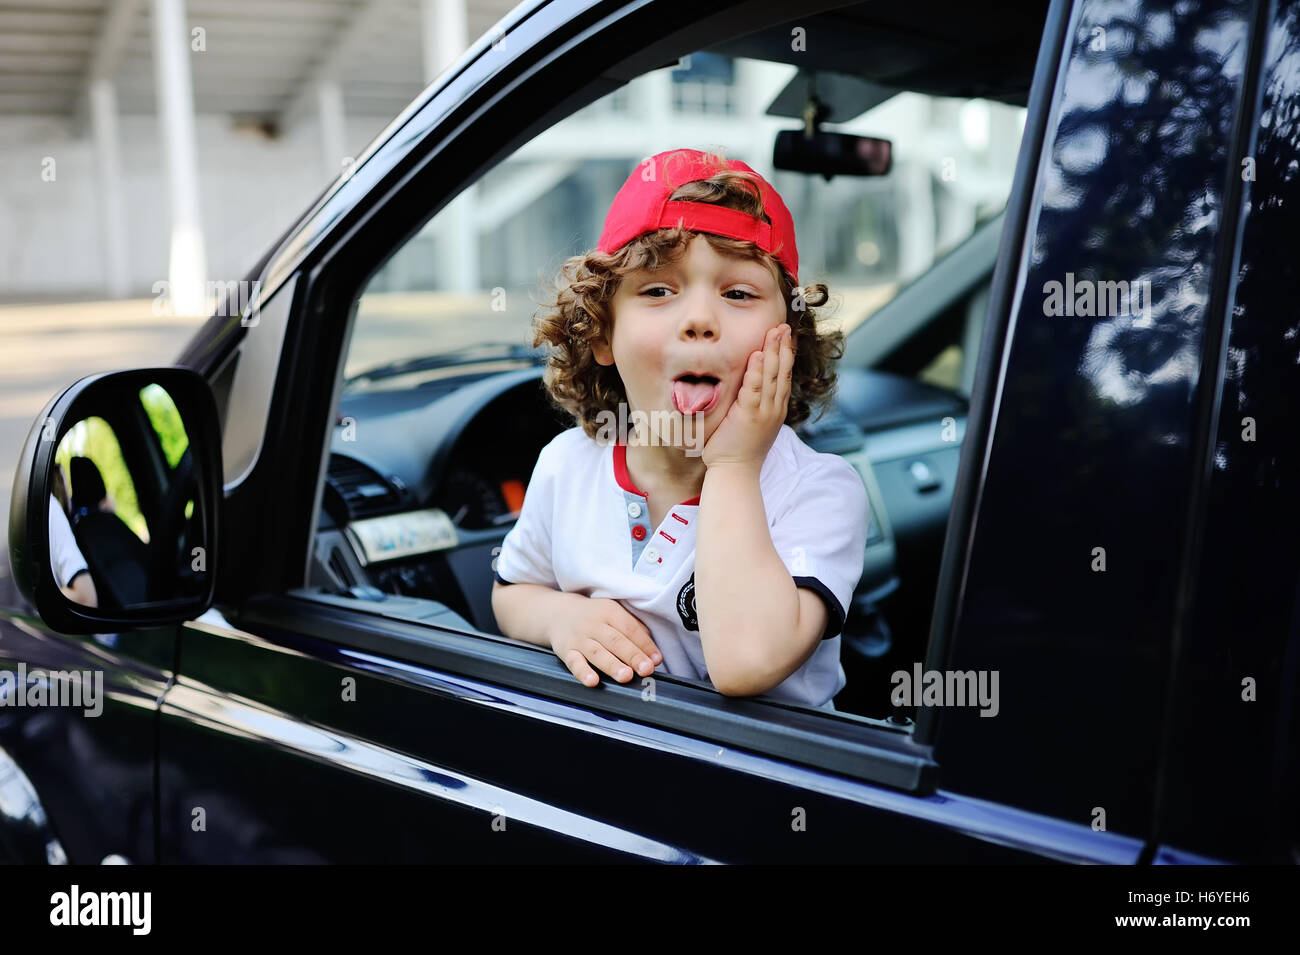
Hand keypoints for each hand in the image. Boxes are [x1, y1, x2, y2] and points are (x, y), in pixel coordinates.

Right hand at [546, 592, 662, 686]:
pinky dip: (583, 673)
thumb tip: (652, 652)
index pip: (630, 629)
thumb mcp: (613, 613)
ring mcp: (579, 638)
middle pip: (616, 641)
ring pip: (597, 653)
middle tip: (646, 669)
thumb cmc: (594, 617)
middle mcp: (594, 624)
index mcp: (609, 612)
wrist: (558, 613)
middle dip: (632, 656)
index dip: (645, 645)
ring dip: (612, 665)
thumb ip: (634, 629)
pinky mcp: (566, 651)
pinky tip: (592, 681)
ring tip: (625, 676)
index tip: (656, 659)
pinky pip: (574, 663)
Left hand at [701, 323, 793, 469]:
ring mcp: (764, 411)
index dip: (786, 355)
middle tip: (784, 326)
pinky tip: (757, 353)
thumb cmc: (738, 450)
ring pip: (771, 376)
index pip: (783, 376)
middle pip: (782, 372)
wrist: (735, 472)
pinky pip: (754, 388)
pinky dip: (756, 370)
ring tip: (776, 331)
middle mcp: (774, 408)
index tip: (785, 336)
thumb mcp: (751, 424)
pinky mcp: (750, 415)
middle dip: (784, 347)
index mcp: (775, 409)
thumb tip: (747, 391)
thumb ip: (752, 406)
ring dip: (774, 351)